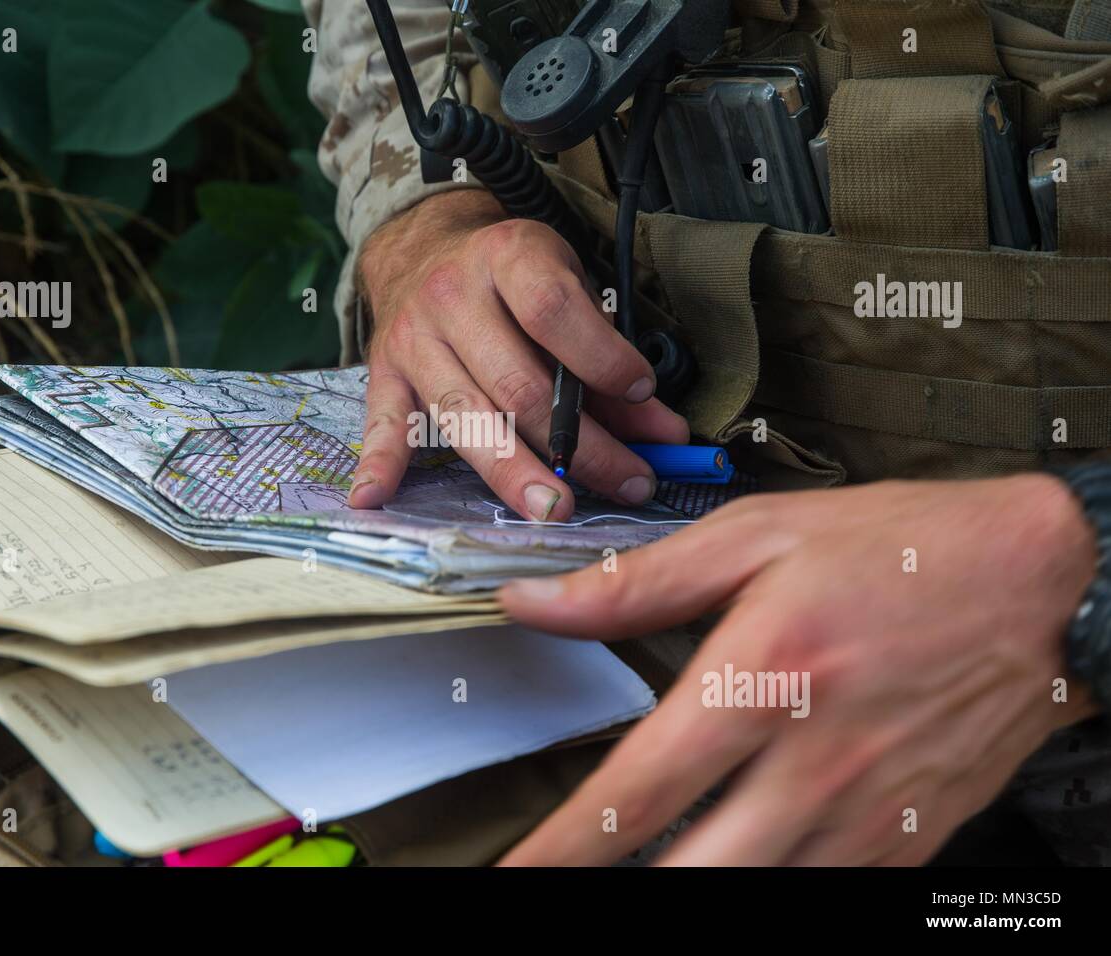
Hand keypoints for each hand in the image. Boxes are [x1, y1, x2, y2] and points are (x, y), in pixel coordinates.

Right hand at [351, 190, 688, 521]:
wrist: (423, 249)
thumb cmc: (512, 280)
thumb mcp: (568, 288)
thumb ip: (609, 358)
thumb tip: (663, 433)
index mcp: (506, 258)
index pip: (551, 310)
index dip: (600, 357)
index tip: (641, 393)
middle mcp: (452, 297)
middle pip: (516, 383)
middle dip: (580, 444)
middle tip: (629, 482)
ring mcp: (412, 338)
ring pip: (465, 416)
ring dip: (515, 471)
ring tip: (555, 510)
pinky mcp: (384, 373)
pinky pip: (383, 424)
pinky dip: (380, 463)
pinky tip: (375, 499)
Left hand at [498, 474, 1098, 864]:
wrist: (1040, 581)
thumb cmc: (898, 551)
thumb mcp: (758, 537)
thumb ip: (637, 582)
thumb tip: (534, 604)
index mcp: (765, 676)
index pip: (639, 789)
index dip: (563, 845)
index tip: (516, 869)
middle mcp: (817, 760)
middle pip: (694, 874)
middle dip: (619, 891)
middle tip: (566, 881)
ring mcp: (868, 811)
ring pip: (758, 896)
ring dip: (691, 888)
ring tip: (650, 867)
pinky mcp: (908, 838)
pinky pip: (826, 893)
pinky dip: (769, 886)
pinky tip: (739, 859)